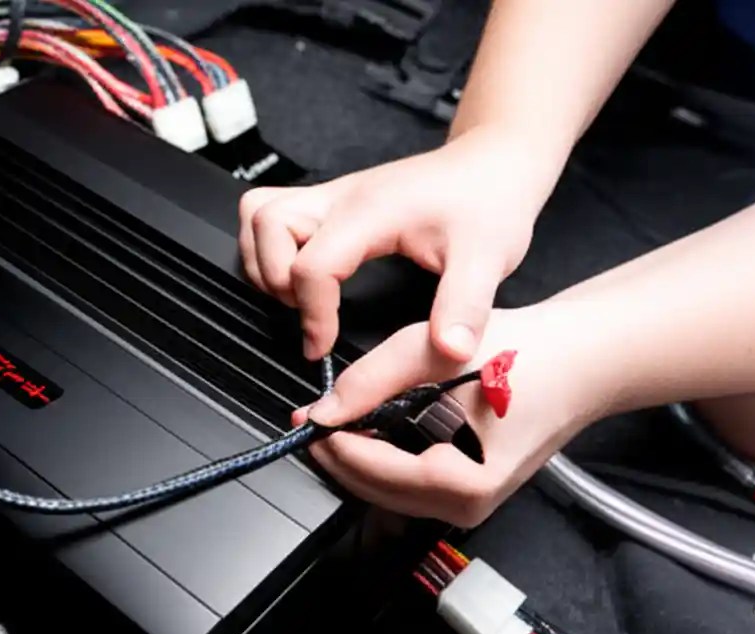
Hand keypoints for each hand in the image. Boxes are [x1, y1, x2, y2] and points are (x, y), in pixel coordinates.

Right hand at [238, 128, 555, 361]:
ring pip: (259, 214)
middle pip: (264, 224)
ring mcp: (332, 196)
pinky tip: (307, 276)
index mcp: (370, 212)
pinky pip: (273, 216)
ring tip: (302, 297)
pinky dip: (273, 249)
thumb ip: (465, 307)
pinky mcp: (331, 203)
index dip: (312, 315)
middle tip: (309, 314)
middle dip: (274, 279)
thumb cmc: (489, 201)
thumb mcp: (488, 259)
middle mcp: (341, 197)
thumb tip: (448, 351)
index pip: (311, 265)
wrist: (496, 162)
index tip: (325, 346)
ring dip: (265, 260)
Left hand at [295, 302, 609, 526]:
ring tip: (334, 421)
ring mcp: (469, 504)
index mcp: (465, 484)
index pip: (375, 473)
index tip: (306, 420)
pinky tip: (369, 429)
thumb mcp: (440, 353)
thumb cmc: (533, 355)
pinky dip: (383, 459)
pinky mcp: (468, 491)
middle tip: (312, 420)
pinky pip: (410, 482)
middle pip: (376, 491)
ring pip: (389, 491)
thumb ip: (375, 380)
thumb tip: (326, 409)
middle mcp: (467, 507)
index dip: (333, 445)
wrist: (585, 358)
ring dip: (357, 459)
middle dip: (339, 456)